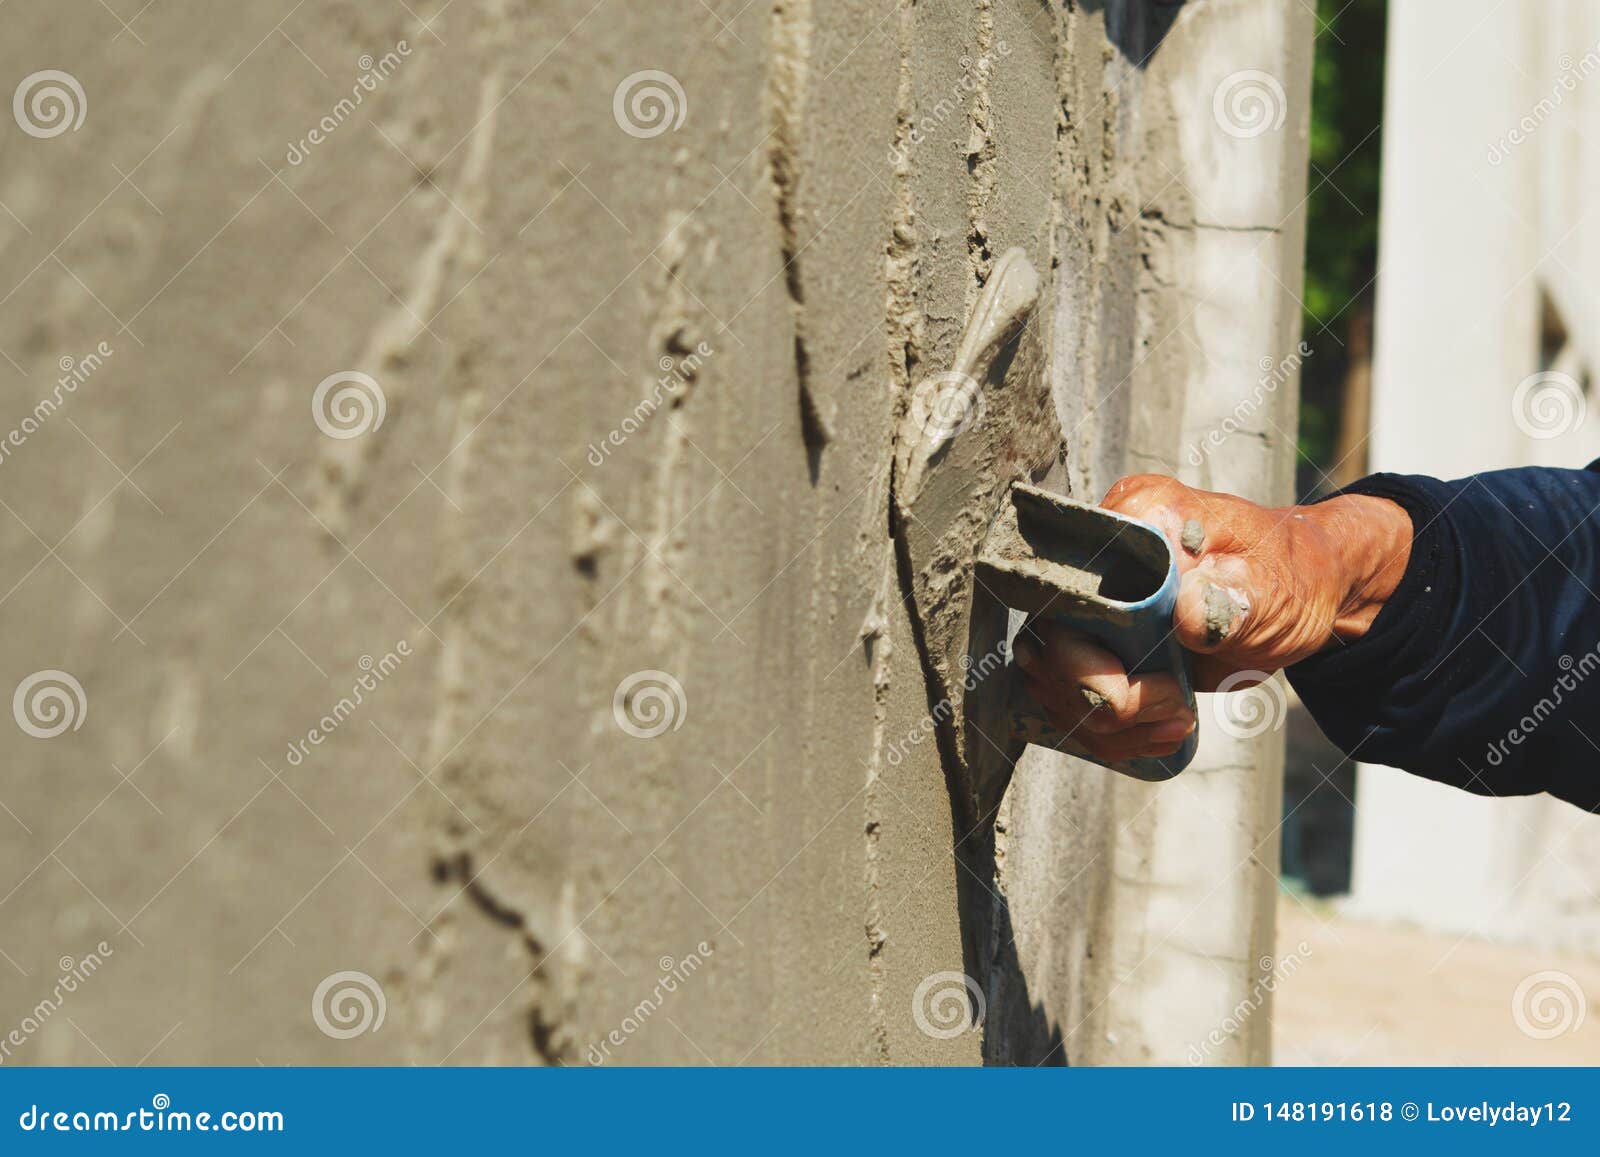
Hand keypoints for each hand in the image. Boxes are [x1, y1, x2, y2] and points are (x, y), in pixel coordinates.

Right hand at [1011, 474, 1411, 762]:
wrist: (1304, 591)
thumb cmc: (1291, 573)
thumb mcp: (1274, 583)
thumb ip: (1233, 595)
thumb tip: (1184, 612)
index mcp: (1136, 518)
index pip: (1068, 587)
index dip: (1085, 648)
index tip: (1135, 679)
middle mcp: (1100, 558)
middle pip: (1051, 645)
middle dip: (1104, 698)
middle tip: (1173, 705)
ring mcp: (1096, 606)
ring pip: (1056, 685)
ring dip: (1113, 726)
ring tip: (1177, 719)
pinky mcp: (1101, 647)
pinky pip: (1076, 706)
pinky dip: (1115, 736)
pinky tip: (1161, 729)